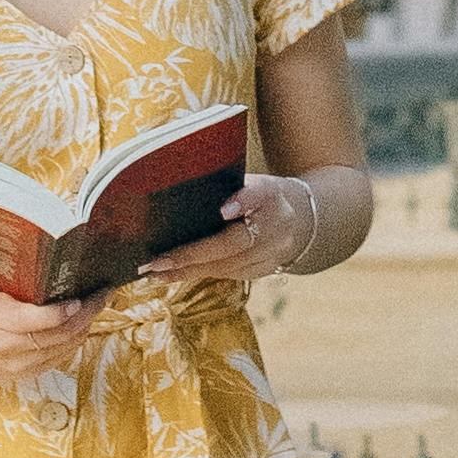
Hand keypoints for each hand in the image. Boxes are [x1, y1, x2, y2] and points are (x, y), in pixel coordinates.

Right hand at [0, 279, 98, 381]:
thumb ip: (23, 288)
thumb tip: (62, 275)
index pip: (38, 320)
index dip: (65, 310)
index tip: (84, 296)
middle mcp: (7, 348)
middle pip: (59, 335)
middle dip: (86, 314)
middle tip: (101, 294)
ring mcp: (16, 366)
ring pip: (64, 348)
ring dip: (84, 328)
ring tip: (94, 307)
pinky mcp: (23, 376)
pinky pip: (59, 359)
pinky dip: (72, 342)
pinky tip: (78, 326)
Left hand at [124, 175, 326, 300]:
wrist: (302, 220)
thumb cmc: (265, 196)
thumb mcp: (256, 181)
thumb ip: (236, 190)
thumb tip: (216, 206)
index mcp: (272, 197)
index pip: (257, 197)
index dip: (242, 202)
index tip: (224, 209)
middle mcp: (275, 229)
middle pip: (232, 246)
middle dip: (192, 256)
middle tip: (157, 263)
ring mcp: (272, 255)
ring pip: (227, 267)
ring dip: (189, 272)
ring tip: (155, 273)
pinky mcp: (263, 272)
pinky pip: (228, 275)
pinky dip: (199, 274)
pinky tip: (174, 275)